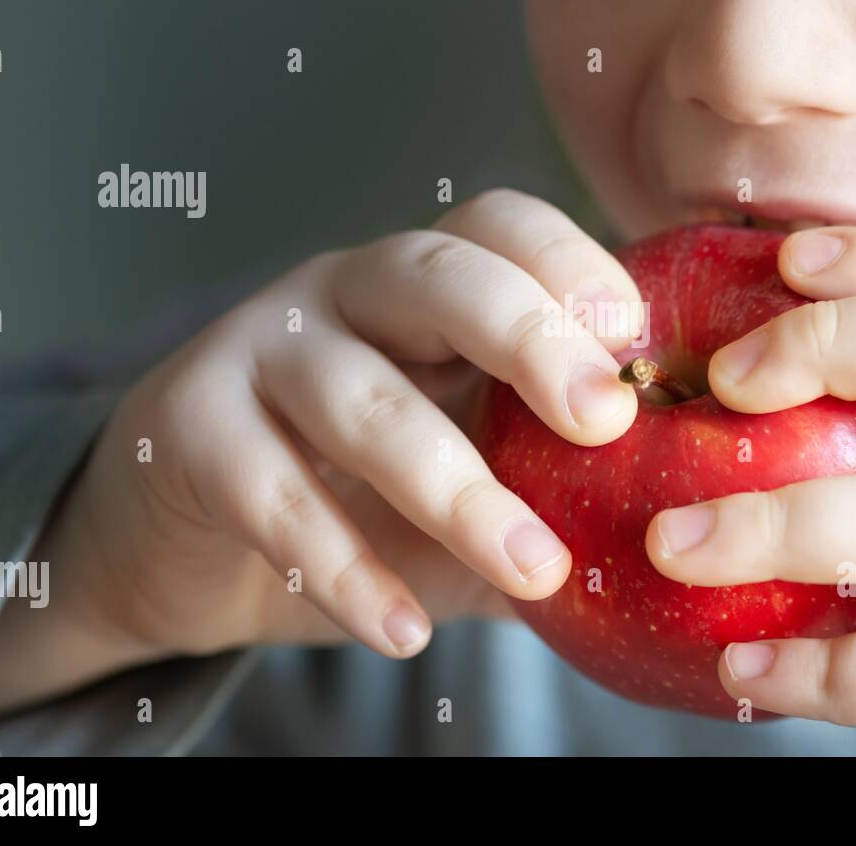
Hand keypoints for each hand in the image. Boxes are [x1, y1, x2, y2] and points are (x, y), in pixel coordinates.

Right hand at [0, 190, 643, 713]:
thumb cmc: (360, 499)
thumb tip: (665, 546)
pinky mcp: (190, 426)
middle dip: (528, 339)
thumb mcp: (467, 482)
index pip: (497, 228)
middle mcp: (343, 292)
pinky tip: (404, 629)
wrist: (193, 537)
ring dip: (457, 492)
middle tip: (603, 420)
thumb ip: (551, 498)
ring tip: (534, 572)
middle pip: (436, 275)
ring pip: (363, 400)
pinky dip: (346, 567)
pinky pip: (272, 493)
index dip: (566, 263)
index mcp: (424, 285)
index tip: (632, 338)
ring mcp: (260, 347)